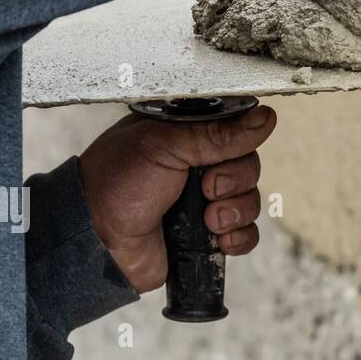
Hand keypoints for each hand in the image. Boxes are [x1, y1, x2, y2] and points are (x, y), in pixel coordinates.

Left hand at [77, 105, 276, 293]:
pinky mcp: (207, 236)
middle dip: (234, 181)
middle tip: (205, 189)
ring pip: (251, 201)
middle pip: (250, 166)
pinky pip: (246, 234)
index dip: (238, 144)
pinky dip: (239, 238)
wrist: (94, 241)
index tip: (217, 156)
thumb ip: (217, 133)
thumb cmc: (116, 185)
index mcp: (188, 136)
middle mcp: (199, 166)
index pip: (238, 130)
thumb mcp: (165, 146)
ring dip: (235, 212)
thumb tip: (266, 117)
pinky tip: (219, 240)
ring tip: (206, 220)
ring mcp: (204, 202)